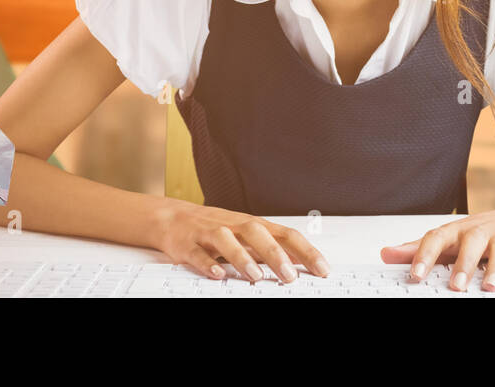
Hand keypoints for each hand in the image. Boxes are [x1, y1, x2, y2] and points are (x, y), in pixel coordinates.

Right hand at [152, 201, 330, 282]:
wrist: (173, 218)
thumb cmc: (216, 229)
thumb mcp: (247, 236)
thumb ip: (271, 248)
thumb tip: (302, 263)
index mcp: (253, 225)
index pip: (285, 235)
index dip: (305, 251)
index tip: (322, 270)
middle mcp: (234, 226)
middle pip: (257, 233)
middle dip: (275, 255)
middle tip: (289, 277)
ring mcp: (210, 233)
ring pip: (227, 240)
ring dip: (242, 258)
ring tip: (256, 276)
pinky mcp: (188, 244)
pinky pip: (198, 253)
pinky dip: (208, 263)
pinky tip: (218, 274)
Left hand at [380, 206, 494, 291]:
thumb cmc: (473, 235)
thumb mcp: (445, 241)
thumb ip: (417, 249)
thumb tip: (385, 254)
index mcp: (454, 232)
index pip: (435, 239)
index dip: (424, 256)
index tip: (415, 275)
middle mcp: (477, 232)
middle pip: (469, 244)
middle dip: (463, 265)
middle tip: (456, 286)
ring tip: (489, 287)